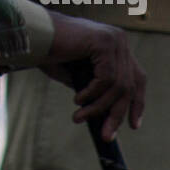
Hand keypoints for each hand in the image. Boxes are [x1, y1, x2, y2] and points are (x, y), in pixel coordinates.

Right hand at [40, 14, 145, 140]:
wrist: (32, 33)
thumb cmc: (49, 52)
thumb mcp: (76, 76)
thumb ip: (93, 91)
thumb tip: (106, 117)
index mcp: (115, 45)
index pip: (137, 77)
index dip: (137, 103)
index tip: (133, 126)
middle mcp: (119, 40)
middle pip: (130, 85)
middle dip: (117, 114)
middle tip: (106, 136)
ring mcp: (113, 39)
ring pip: (118, 85)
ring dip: (99, 107)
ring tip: (79, 117)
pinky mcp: (104, 42)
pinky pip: (106, 78)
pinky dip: (92, 94)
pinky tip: (77, 100)